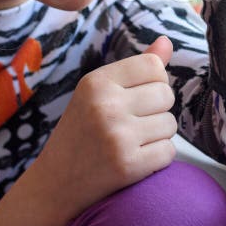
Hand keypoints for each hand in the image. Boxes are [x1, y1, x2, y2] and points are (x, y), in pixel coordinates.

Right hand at [29, 36, 177, 219]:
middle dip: (157, 110)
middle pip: (166, 94)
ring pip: (171, 124)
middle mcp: (106, 105)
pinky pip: (169, 151)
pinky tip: (135, 159)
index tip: (136, 97)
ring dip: (158, 135)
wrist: (55, 184)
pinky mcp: (128, 165)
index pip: (154, 66)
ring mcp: (117, 136)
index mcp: (97, 82)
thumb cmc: (82, 131)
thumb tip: (167, 41)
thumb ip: (136, 67)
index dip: (153, 82)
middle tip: (132, 123)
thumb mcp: (99, 92)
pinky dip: (158, 157)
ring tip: (131, 141)